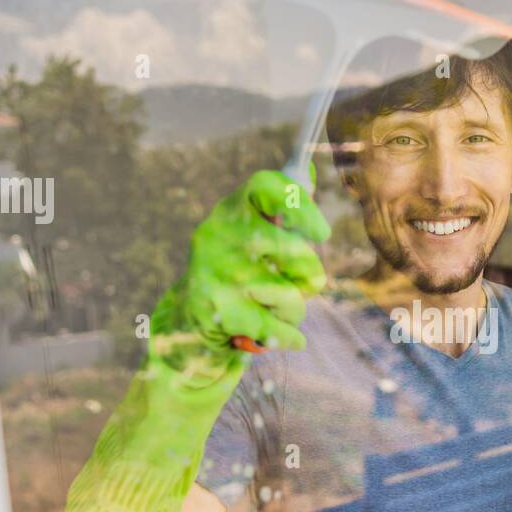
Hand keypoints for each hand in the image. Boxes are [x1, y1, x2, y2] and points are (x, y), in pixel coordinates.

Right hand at [150, 167, 329, 388]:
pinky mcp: (218, 311)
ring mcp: (216, 273)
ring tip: (274, 309)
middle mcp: (219, 235)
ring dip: (293, 309)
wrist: (190, 323)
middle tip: (305, 283)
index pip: (264, 187)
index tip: (321, 233)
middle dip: (309, 274)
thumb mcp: (252, 237)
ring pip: (290, 295)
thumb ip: (282, 210)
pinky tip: (283, 336)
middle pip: (293, 249)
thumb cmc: (237, 273)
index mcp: (232, 211)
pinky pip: (278, 327)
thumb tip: (309, 175)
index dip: (300, 205)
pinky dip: (289, 336)